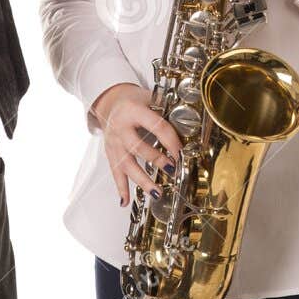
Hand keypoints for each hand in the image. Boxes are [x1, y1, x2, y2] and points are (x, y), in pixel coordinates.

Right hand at [91, 83, 181, 206]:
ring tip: (156, 192)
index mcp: (133, 110)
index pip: (156, 127)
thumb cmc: (133, 100)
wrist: (109, 101)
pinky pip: (114, 172)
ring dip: (142, 180)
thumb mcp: (149, 97)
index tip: (181, 152)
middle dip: (156, 160)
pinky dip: (120, 188)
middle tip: (172, 170)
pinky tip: (125, 201)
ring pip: (126, 164)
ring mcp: (113, 142)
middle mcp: (120, 127)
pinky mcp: (109, 153)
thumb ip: (166, 110)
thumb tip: (189, 126)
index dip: (170, 140)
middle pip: (138, 147)